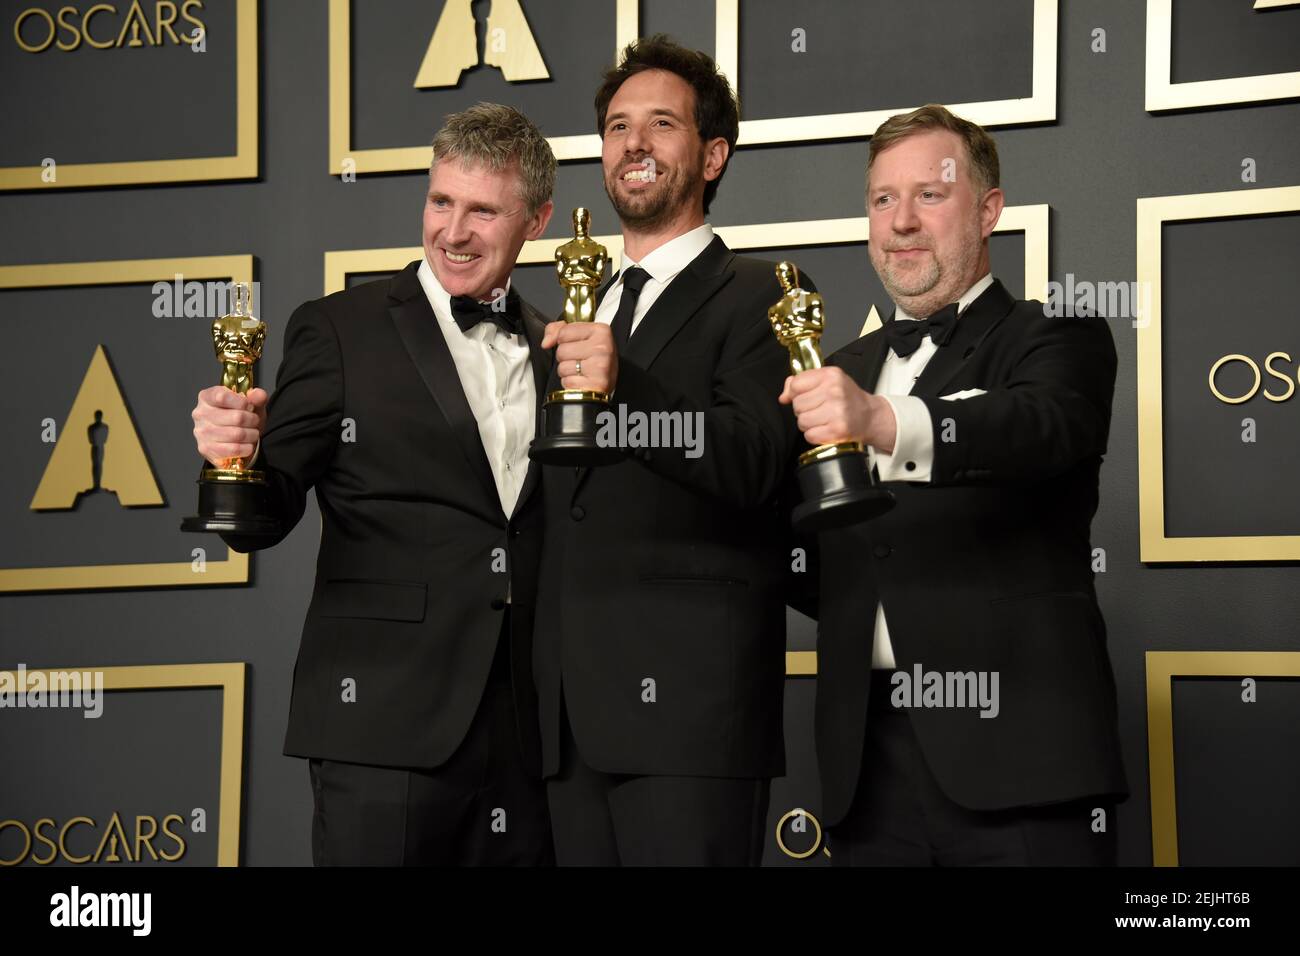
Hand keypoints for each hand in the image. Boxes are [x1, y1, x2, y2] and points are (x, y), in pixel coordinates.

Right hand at [192, 385, 268, 467]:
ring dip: (252, 435)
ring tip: (252, 433)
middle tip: (254, 421)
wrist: (235, 439)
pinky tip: (247, 445)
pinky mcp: (206, 449)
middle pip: (236, 417)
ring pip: (237, 434)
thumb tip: (258, 394)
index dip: (242, 402)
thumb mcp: (250, 404)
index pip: (222, 397)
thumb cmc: (240, 417)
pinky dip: (247, 448)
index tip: (250, 406)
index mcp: (207, 397)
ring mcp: (201, 432)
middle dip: (252, 420)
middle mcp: (200, 413)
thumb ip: (256, 397)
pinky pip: (234, 449)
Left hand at [541, 320, 617, 393]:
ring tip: (581, 372)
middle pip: (562, 350)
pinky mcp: (596, 383)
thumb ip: (558, 330)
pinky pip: (567, 381)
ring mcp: (600, 365)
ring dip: (567, 372)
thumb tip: (546, 342)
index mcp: (600, 331)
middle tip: (580, 361)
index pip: (564, 331)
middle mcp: (602, 347)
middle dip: (565, 358)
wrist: (602, 386)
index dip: (564, 341)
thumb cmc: (593, 362)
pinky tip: (582, 381)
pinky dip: (571, 384)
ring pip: (562, 367)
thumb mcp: (580, 338)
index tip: (576, 346)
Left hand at [778, 366, 896, 452]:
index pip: (795, 384)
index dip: (795, 393)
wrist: (870, 416)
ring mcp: (836, 412)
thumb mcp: (828, 381)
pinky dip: (815, 435)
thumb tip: (783, 396)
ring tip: (822, 419)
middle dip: (804, 410)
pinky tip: (826, 428)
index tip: (805, 396)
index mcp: (830, 375)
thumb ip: (802, 382)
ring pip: (802, 421)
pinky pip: (809, 435)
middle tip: (819, 409)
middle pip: (797, 405)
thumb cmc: (847, 398)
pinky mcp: (837, 430)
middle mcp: (834, 392)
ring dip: (809, 424)